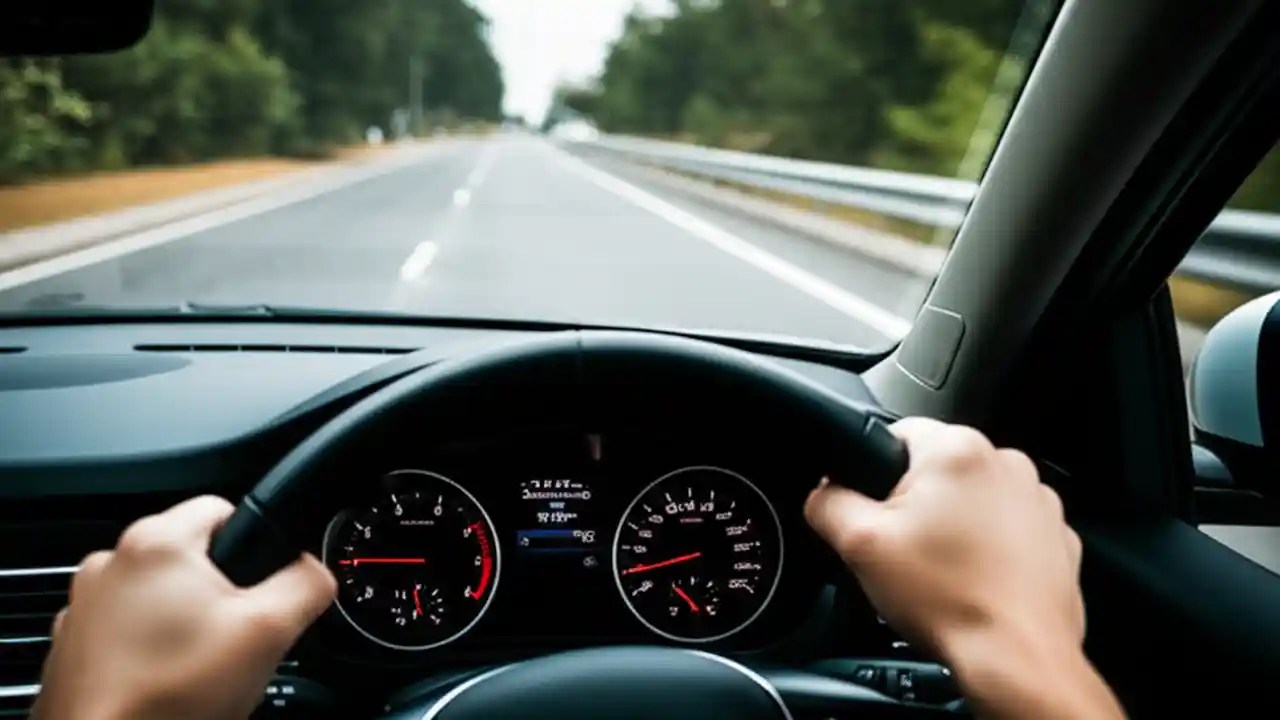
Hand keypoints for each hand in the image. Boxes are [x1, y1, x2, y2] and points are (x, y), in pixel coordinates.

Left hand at [33, 496, 336, 719]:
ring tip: (194, 666)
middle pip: (192, 557)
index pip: (225, 508)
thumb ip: (306, 584)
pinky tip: (164, 679)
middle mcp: (109, 563)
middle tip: (231, 639)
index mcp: (156, 543)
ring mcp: (84, 605)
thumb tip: (316, 571)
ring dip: (181, 620)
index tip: (258, 589)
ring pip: (158, 595)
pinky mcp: (73, 642)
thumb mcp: (269, 632)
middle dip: (218, 592)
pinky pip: (126, 628)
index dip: (255, 545)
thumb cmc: (172, 695)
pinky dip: (148, 646)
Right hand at [806, 418, 1121, 718]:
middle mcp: (1007, 464)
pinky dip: (989, 550)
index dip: (873, 474)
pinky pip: (1007, 530)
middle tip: (906, 552)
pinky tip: (974, 581)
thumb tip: (821, 493)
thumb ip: (827, 503)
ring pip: (973, 500)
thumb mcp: (859, 545)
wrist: (1015, 658)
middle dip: (916, 505)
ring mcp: (1039, 501)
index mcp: (958, 450)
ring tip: (944, 572)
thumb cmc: (951, 602)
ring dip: (955, 526)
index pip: (896, 433)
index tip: (877, 515)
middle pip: (936, 470)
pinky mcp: (1056, 536)